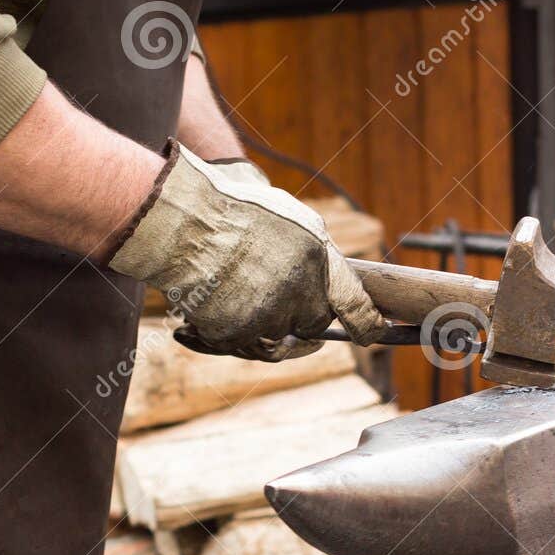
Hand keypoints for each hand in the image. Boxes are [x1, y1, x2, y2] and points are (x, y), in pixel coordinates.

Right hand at [108, 144, 383, 360]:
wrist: (181, 220)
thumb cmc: (233, 209)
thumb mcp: (291, 219)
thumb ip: (316, 256)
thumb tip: (331, 288)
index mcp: (317, 258)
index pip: (355, 304)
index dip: (368, 324)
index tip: (373, 334)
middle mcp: (299, 292)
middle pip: (312, 325)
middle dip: (299, 318)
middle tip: (277, 303)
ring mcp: (267, 316)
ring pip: (275, 339)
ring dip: (260, 324)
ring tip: (236, 293)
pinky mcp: (236, 334)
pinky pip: (241, 345)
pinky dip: (229, 330)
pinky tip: (212, 304)